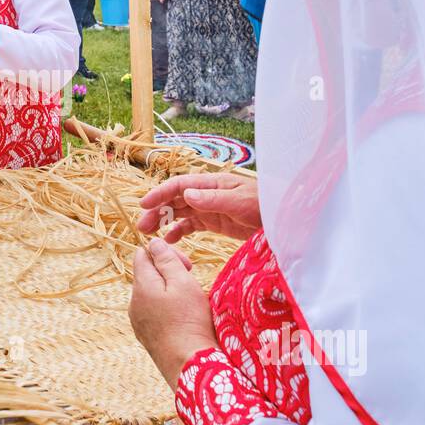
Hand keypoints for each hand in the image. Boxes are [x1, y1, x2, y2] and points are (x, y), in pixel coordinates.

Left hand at [130, 238, 218, 390]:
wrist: (189, 365)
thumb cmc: (190, 321)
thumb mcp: (183, 283)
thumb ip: (167, 260)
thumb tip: (153, 242)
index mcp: (141, 286)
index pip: (142, 255)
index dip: (165, 254)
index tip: (186, 265)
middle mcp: (134, 303)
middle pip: (147, 275)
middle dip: (169, 273)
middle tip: (191, 283)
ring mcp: (138, 322)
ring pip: (151, 295)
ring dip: (169, 293)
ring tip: (190, 304)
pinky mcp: (146, 337)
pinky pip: (154, 314)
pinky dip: (168, 311)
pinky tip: (184, 320)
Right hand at [138, 172, 260, 242]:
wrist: (281, 218)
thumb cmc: (264, 204)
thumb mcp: (239, 201)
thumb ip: (213, 199)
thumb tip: (187, 194)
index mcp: (210, 184)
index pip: (179, 185)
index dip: (160, 193)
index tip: (144, 204)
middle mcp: (206, 194)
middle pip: (175, 200)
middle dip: (157, 211)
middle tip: (143, 227)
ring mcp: (209, 208)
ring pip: (180, 213)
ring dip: (164, 221)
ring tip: (150, 234)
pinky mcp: (214, 222)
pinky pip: (191, 226)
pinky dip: (179, 232)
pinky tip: (170, 240)